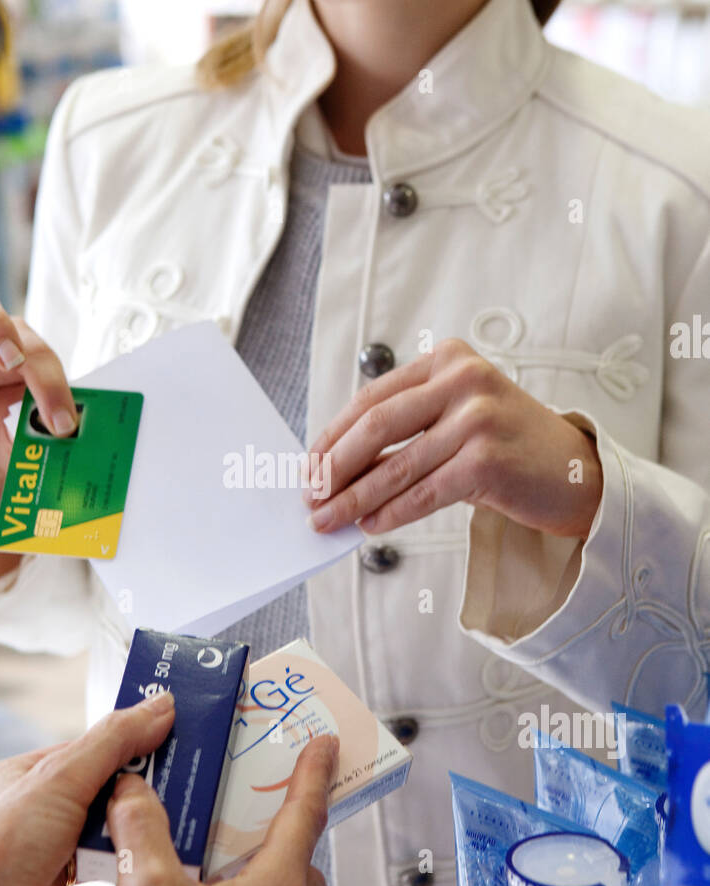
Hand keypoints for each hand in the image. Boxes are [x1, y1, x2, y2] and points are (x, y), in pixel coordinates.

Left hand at [0, 696, 176, 885]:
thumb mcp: (59, 782)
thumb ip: (112, 744)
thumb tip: (158, 707)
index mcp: (29, 782)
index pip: (93, 754)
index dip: (136, 747)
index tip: (182, 743)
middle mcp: (39, 823)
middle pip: (108, 803)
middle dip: (146, 801)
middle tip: (196, 793)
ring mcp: (50, 871)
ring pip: (111, 851)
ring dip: (142, 848)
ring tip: (187, 838)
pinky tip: (164, 885)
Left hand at [305, 339, 602, 541]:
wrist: (576, 474)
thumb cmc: (510, 446)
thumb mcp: (457, 419)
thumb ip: (407, 431)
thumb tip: (340, 470)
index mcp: (448, 360)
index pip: (372, 397)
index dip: (334, 435)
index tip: (310, 466)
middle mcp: (463, 381)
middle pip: (376, 425)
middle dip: (335, 466)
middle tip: (310, 495)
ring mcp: (477, 418)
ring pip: (397, 465)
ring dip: (355, 498)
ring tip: (330, 519)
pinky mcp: (487, 460)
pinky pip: (424, 492)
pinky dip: (391, 512)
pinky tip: (370, 525)